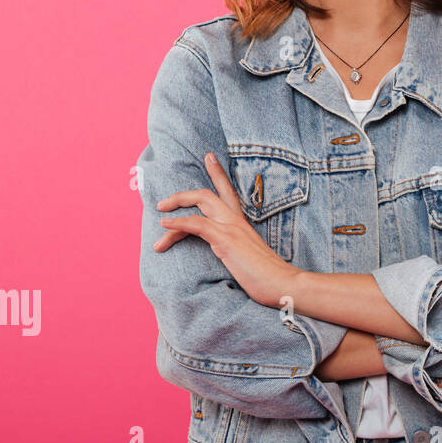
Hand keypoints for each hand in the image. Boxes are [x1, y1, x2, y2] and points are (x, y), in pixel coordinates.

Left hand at [153, 152, 303, 307]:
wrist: (282, 284)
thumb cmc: (267, 276)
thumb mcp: (248, 258)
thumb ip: (237, 252)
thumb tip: (229, 257)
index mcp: (242, 224)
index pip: (229, 193)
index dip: (218, 174)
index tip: (209, 157)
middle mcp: (237, 221)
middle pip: (209, 193)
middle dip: (183, 194)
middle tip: (163, 202)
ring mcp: (231, 228)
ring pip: (201, 201)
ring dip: (176, 204)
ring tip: (159, 214)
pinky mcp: (225, 239)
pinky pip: (196, 224)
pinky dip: (178, 223)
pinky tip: (165, 225)